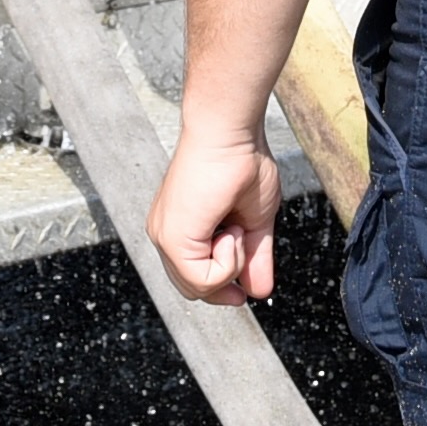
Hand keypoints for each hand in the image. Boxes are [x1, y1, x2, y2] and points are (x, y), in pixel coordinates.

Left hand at [147, 126, 281, 305]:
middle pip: (194, 288)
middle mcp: (167, 234)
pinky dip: (227, 262)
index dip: (222, 286)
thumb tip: (260, 290)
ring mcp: (166, 237)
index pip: (196, 277)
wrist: (231, 134)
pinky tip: (230, 231)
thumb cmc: (242, 162)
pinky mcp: (172, 239)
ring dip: (231, 266)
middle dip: (227, 280)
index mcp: (182, 229)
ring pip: (198, 288)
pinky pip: (202, 279)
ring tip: (235, 230)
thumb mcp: (256, 222)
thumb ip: (256, 258)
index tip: (244, 291)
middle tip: (243, 257)